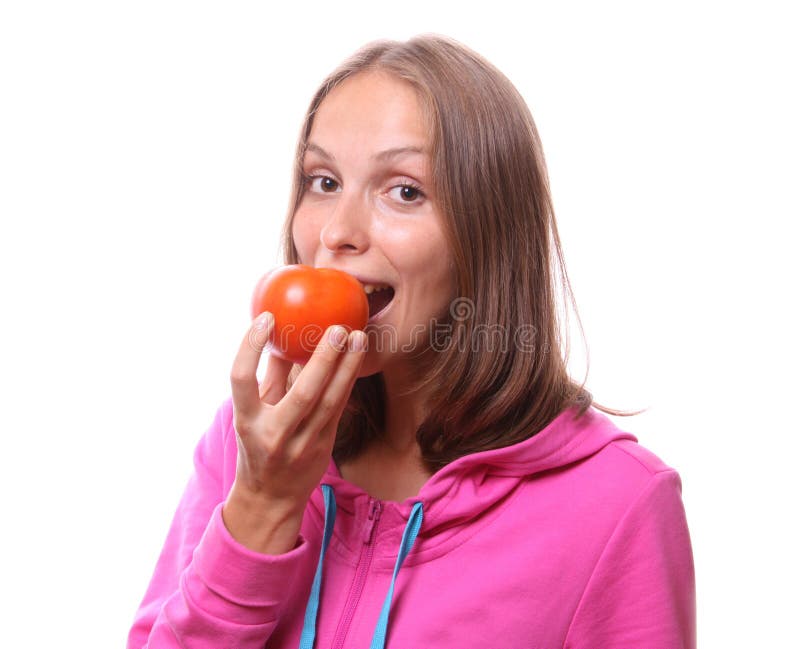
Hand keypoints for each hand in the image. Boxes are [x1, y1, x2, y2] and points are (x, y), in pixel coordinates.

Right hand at [222, 312, 367, 552]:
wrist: (270, 499)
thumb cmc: (257, 445)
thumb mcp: (252, 413)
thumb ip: (268, 376)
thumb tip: (283, 332)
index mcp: (247, 421)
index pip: (241, 379)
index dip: (251, 347)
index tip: (266, 318)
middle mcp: (274, 434)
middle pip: (303, 393)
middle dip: (323, 359)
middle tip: (338, 328)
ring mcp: (302, 443)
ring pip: (330, 401)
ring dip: (347, 367)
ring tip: (359, 338)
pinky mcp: (324, 446)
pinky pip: (339, 408)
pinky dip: (348, 381)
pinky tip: (357, 359)